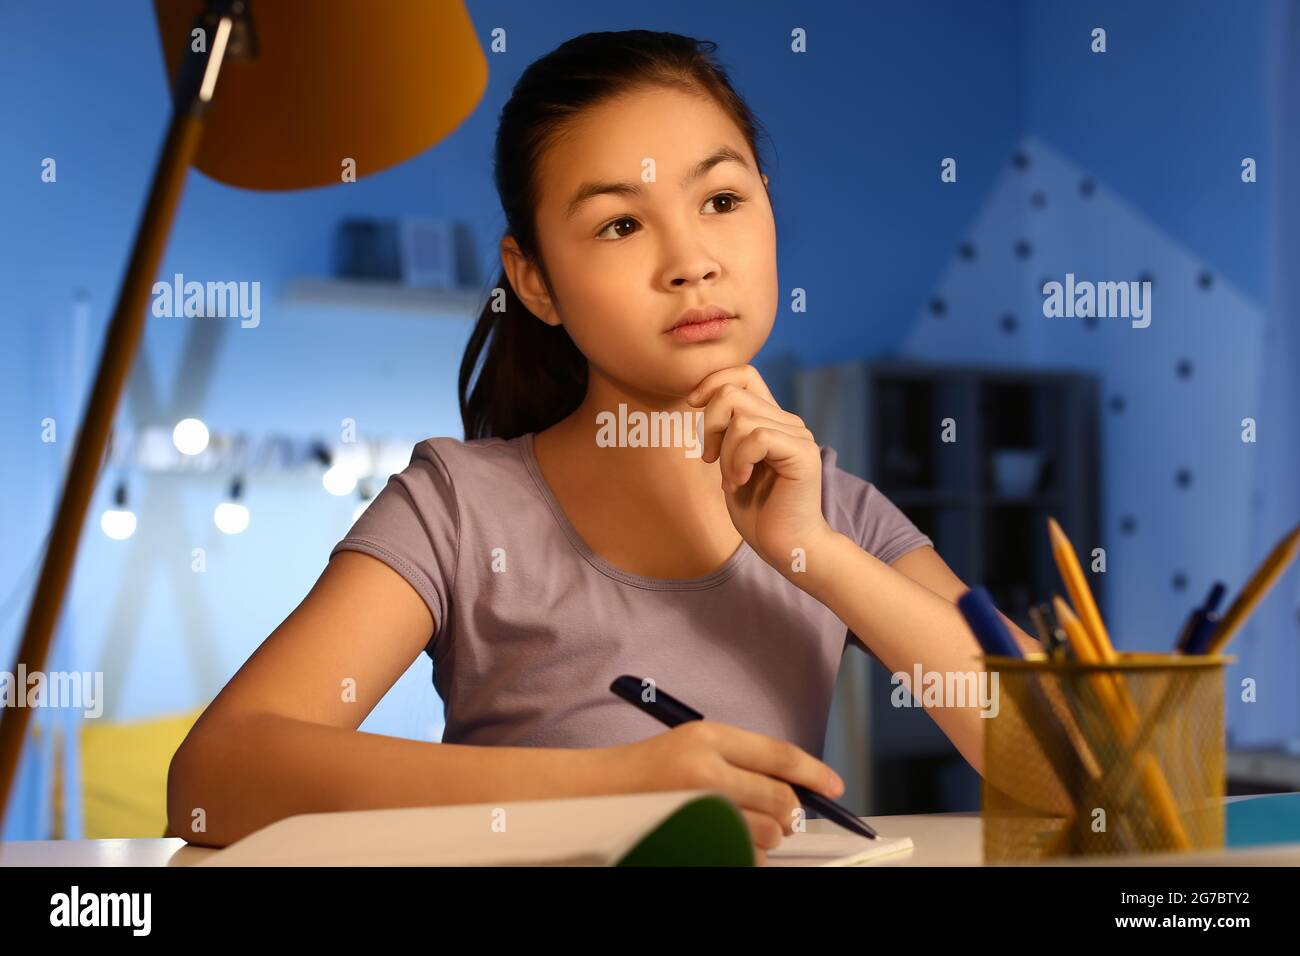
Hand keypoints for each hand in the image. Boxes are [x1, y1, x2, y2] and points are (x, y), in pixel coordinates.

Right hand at [599, 720, 844, 864]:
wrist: (593, 794)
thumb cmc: (646, 770)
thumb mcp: (692, 746)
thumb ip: (740, 760)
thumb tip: (792, 789)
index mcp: (708, 738)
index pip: (780, 756)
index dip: (814, 772)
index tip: (834, 786)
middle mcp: (705, 770)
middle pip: (781, 798)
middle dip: (790, 812)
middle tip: (785, 816)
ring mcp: (698, 808)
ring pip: (768, 833)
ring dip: (767, 836)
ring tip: (742, 826)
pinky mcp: (694, 838)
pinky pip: (745, 855)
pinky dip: (746, 853)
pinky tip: (725, 839)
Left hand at [687, 365, 835, 578]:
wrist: (784, 546)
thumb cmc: (757, 511)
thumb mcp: (731, 462)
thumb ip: (726, 431)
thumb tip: (700, 398)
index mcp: (772, 419)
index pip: (743, 374)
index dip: (712, 382)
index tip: (692, 405)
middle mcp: (788, 422)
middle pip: (733, 393)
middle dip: (710, 427)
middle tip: (712, 460)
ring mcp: (799, 436)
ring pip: (741, 419)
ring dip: (726, 455)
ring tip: (733, 480)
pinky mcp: (803, 454)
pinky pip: (756, 438)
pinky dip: (739, 462)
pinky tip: (741, 483)